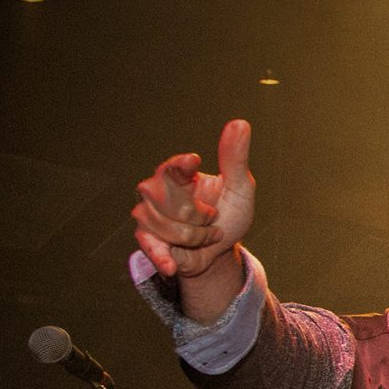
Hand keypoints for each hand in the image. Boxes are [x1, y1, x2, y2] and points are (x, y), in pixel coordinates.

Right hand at [131, 118, 256, 279]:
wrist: (221, 252)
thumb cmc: (229, 214)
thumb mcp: (240, 188)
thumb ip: (235, 159)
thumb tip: (240, 123)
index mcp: (179, 175)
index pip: (171, 166)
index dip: (179, 165)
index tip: (194, 161)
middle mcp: (157, 192)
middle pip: (165, 197)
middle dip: (197, 213)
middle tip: (212, 217)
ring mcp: (149, 216)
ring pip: (164, 224)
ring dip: (195, 235)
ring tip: (205, 234)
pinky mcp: (148, 241)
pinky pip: (150, 246)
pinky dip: (163, 256)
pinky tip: (172, 264)